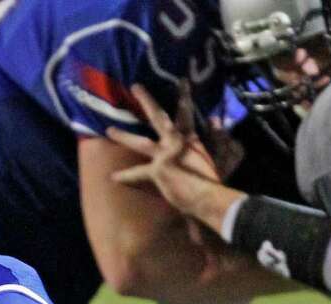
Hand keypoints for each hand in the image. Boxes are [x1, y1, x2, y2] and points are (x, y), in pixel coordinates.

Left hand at [106, 83, 227, 228]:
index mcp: (190, 138)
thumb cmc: (214, 178)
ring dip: (123, 136)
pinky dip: (125, 176)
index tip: (182, 81)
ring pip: (140, 142)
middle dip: (146, 100)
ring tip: (108, 130)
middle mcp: (175, 141)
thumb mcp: (221, 153)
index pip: (186, 113)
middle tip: (135, 86)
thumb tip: (215, 120)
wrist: (208, 195)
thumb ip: (217, 136)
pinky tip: (112, 177)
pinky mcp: (158, 170)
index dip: (184, 97)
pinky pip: (137, 173)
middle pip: (158, 117)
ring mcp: (164, 154)